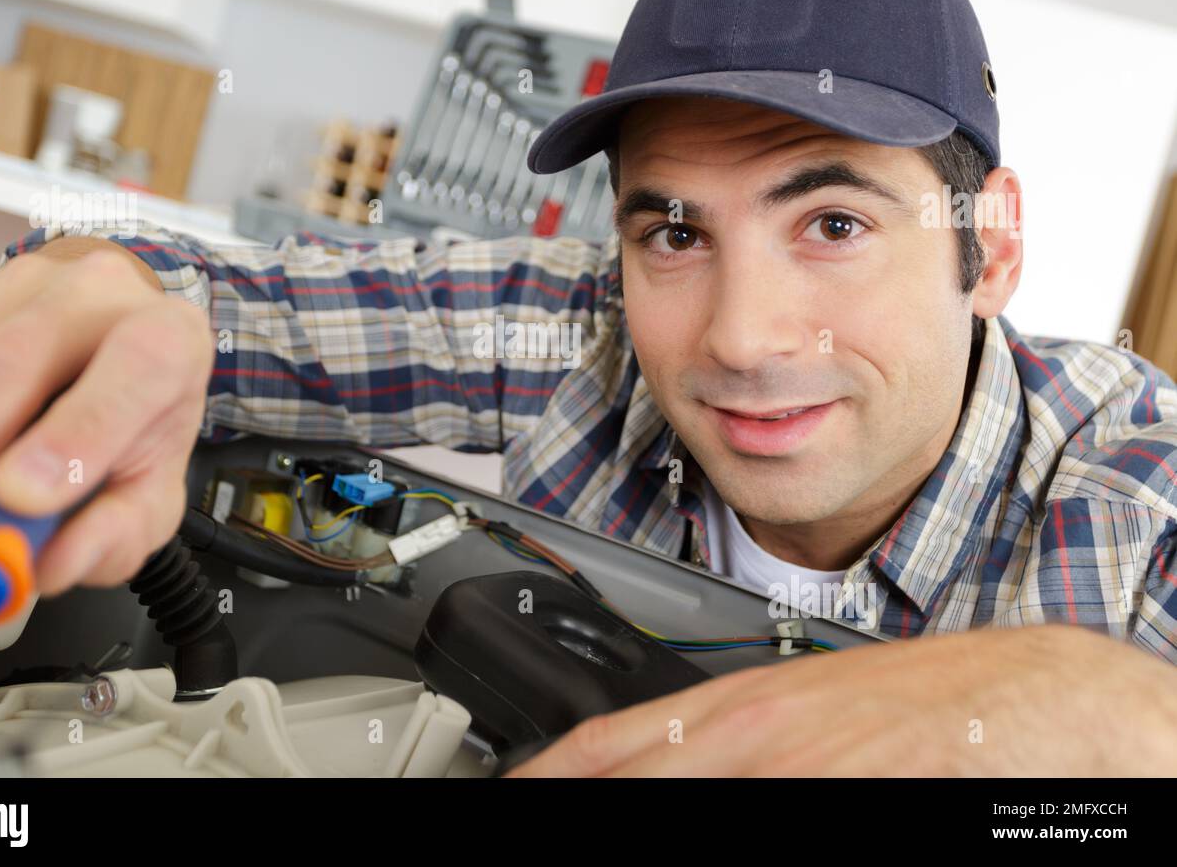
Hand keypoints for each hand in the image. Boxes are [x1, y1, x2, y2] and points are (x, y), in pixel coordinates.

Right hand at [0, 240, 212, 592]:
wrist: (115, 357)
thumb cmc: (139, 424)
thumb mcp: (150, 492)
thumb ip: (116, 535)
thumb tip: (53, 565)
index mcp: (170, 337)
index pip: (138, 366)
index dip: (79, 433)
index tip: (24, 501)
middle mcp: (99, 293)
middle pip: (12, 361)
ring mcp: (25, 284)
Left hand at [507, 623, 1176, 775]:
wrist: (1013, 697)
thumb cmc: (915, 700)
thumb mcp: (805, 705)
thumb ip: (736, 735)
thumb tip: (676, 761)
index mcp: (737, 703)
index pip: (609, 736)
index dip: (547, 766)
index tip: (512, 783)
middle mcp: (748, 732)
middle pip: (627, 774)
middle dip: (573, 794)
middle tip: (523, 809)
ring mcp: (789, 767)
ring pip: (677, 795)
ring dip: (634, 806)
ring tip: (585, 818)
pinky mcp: (837, 791)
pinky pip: (753, 819)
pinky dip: (721, 828)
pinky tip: (718, 827)